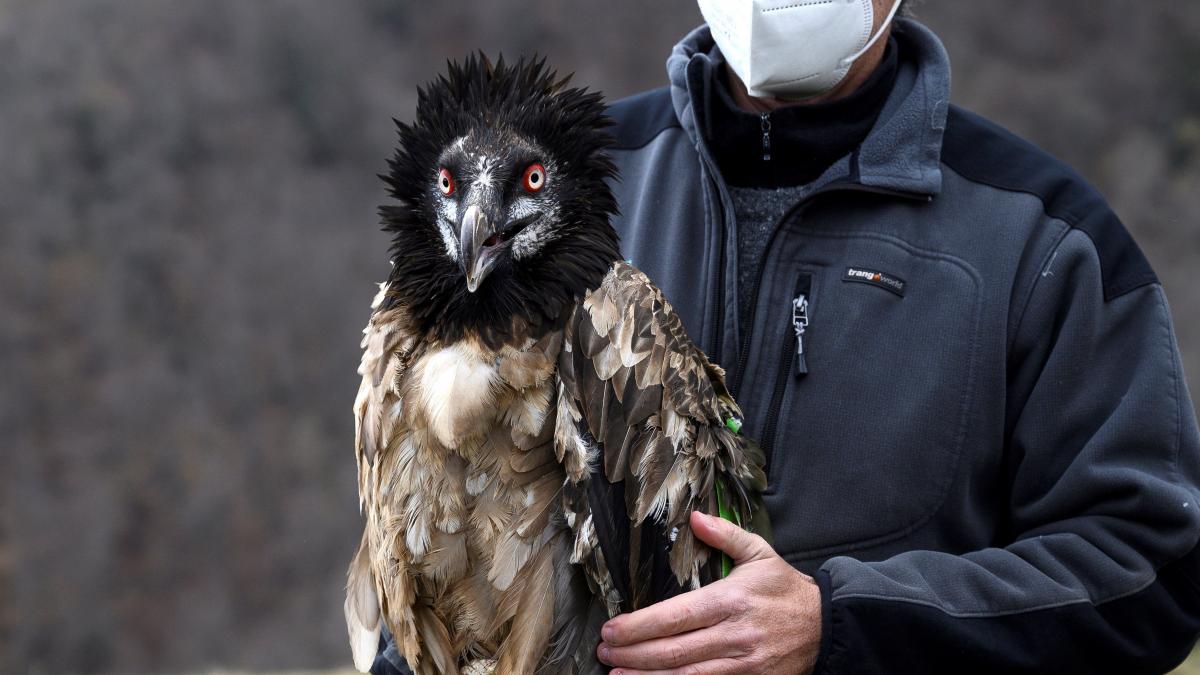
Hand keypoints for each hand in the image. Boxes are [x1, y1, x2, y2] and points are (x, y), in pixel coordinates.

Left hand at [596, 511, 821, 674]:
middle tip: (605, 651)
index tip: (612, 628)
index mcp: (731, 599)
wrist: (828, 626)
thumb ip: (725, 535)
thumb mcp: (759, 553)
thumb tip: (695, 517)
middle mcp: (734, 634)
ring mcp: (742, 663)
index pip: (676, 615)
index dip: (639, 625)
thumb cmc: (787, 589)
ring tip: (616, 674)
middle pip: (673, 649)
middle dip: (633, 653)